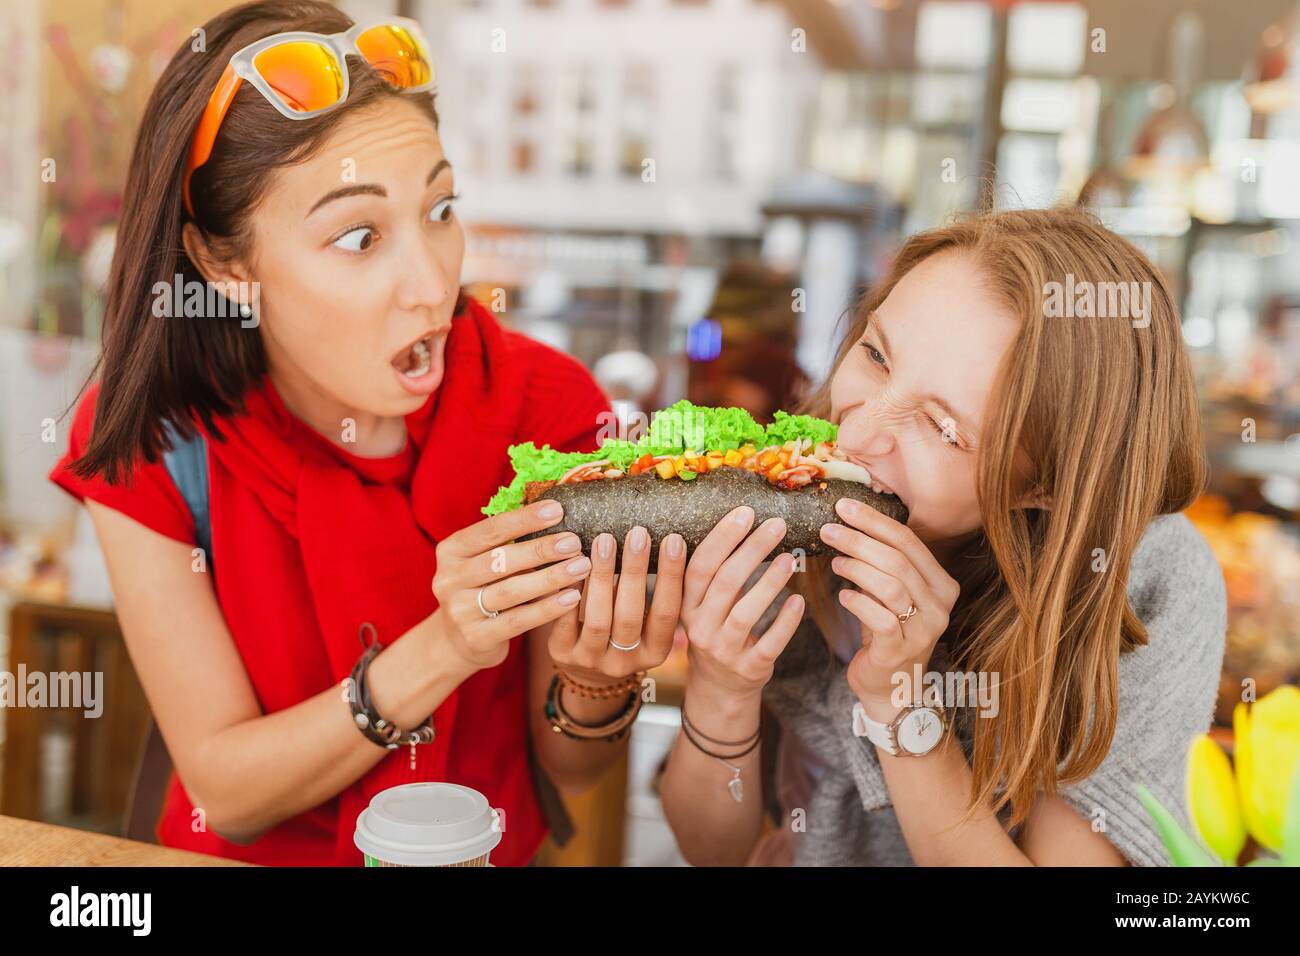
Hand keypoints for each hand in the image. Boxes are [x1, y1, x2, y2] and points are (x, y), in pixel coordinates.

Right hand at [431, 500, 593, 670]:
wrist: (458, 641)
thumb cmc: (482, 589)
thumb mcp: (484, 562)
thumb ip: (509, 542)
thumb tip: (556, 515)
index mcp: (451, 551)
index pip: (490, 530)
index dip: (524, 519)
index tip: (557, 510)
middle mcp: (449, 579)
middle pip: (501, 560)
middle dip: (541, 549)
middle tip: (574, 542)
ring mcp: (460, 611)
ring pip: (511, 591)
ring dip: (550, 577)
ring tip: (581, 566)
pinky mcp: (476, 637)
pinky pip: (518, 620)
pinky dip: (548, 608)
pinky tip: (573, 597)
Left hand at [541, 526, 688, 684]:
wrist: (586, 670)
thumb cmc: (624, 630)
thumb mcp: (646, 623)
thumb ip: (655, 593)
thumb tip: (670, 540)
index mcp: (654, 653)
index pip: (667, 614)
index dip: (671, 577)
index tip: (673, 540)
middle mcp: (625, 662)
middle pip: (631, 615)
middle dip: (635, 571)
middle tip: (638, 533)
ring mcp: (592, 660)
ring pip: (598, 619)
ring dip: (603, 576)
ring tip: (605, 540)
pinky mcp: (563, 653)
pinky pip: (565, 619)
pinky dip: (571, 589)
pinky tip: (573, 562)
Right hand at [679, 505, 805, 697]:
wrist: (719, 685)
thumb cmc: (716, 628)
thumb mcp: (703, 603)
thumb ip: (715, 572)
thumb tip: (741, 519)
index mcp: (686, 604)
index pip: (700, 566)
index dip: (722, 538)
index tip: (745, 512)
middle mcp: (699, 627)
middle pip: (725, 583)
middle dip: (751, 550)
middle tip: (776, 524)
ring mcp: (723, 650)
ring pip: (744, 614)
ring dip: (768, 584)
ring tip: (789, 559)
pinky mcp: (749, 668)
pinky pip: (769, 644)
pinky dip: (785, 622)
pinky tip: (799, 602)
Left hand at [819, 497, 959, 720]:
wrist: (890, 686)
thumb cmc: (886, 631)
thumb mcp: (890, 593)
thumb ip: (881, 563)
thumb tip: (848, 522)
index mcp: (941, 584)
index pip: (909, 541)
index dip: (875, 521)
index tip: (844, 506)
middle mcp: (940, 605)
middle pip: (898, 559)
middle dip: (860, 539)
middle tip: (829, 529)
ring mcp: (925, 629)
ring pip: (890, 585)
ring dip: (856, 568)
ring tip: (834, 561)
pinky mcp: (902, 650)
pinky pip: (879, 617)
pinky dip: (857, 601)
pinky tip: (842, 596)